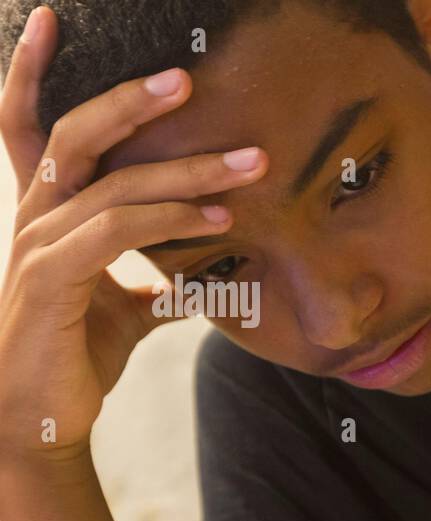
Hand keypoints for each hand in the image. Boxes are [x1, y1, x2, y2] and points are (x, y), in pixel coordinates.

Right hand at [0, 6, 265, 464]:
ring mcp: (38, 247)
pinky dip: (172, 219)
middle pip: (76, 137)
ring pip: (115, 186)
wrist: (43, 419)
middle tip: (191, 79)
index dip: (30, 72)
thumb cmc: (77, 354)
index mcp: (46, 214)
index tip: (48, 18)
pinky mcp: (53, 282)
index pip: (28, 128)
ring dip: (190, 171)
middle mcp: (34, 219)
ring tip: (250, 163)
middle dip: (132, 102)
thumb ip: (157, 277)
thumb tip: (205, 270)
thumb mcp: (125, 307)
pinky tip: (219, 218)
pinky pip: (118, 232)